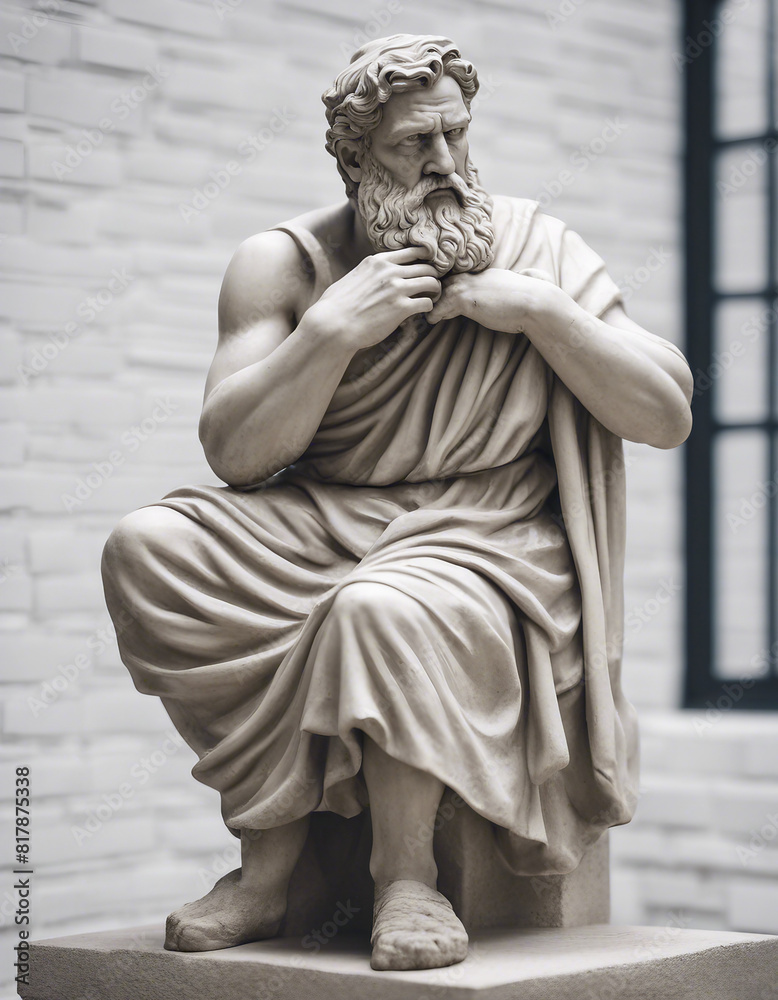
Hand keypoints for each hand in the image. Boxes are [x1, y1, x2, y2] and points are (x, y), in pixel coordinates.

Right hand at [308, 247, 440, 351]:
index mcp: (377, 261)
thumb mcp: (352, 278)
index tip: (425, 269)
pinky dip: (429, 308)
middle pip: (426, 267)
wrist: (332, 325)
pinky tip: (423, 313)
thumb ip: (367, 274)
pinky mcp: (401, 308)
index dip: (424, 260)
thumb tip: (369, 278)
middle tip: (431, 288)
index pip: (412, 251)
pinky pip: (427, 303)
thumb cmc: (336, 307)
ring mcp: (396, 288)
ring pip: (432, 282)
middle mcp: (389, 271)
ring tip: (432, 299)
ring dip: (435, 291)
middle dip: (432, 277)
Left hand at [426, 267, 557, 332]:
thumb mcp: (525, 281)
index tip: (440, 297)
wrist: (535, 303)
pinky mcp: (464, 299)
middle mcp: (472, 276)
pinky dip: (433, 314)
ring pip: (437, 293)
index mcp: (483, 273)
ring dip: (430, 304)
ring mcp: (466, 286)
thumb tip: (530, 272)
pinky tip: (432, 321)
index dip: (447, 286)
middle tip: (424, 306)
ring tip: (424, 314)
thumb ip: (521, 275)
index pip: (456, 276)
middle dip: (433, 294)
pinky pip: (438, 306)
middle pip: (442, 281)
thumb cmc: (534, 297)